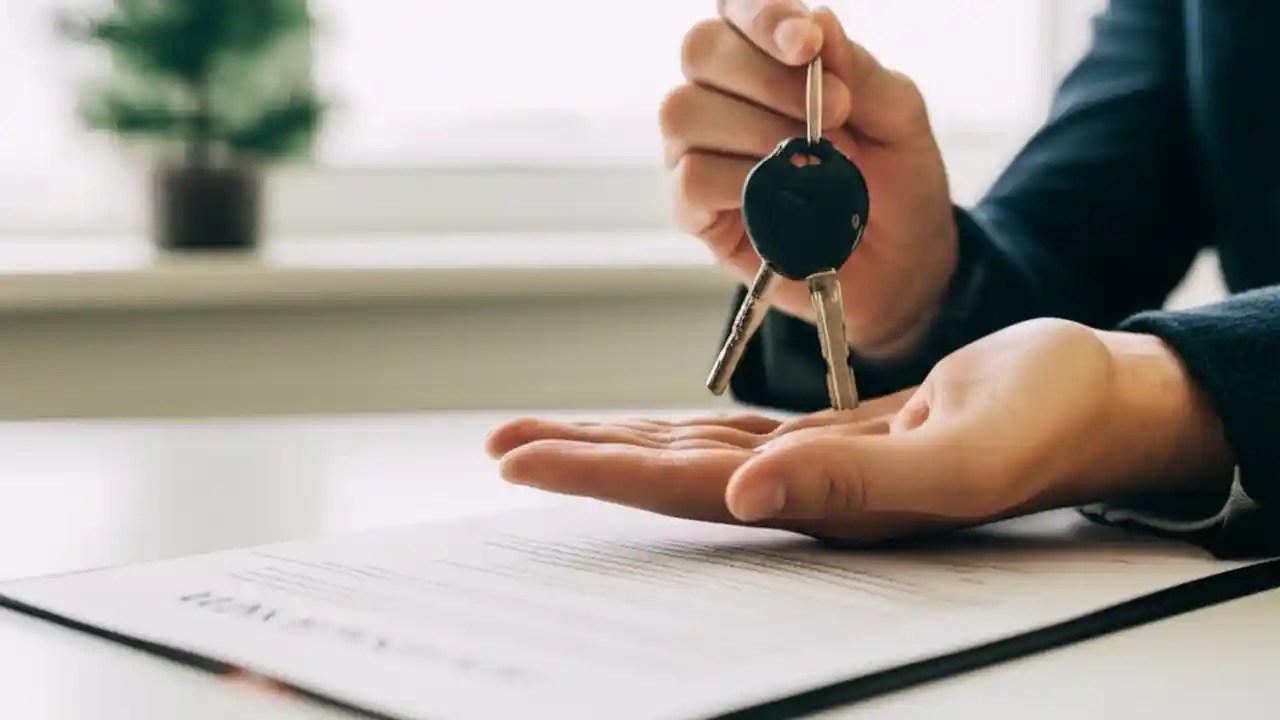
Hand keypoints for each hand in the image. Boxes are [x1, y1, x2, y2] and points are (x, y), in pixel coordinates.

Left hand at [487, 320, 1233, 542]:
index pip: (687, 491)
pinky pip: (731, 433)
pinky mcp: (831, 439)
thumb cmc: (1048, 418)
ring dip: (611, 445)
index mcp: (830, 504)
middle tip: (497, 445)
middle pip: (666, 477)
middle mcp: (807, 493)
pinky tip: (631, 429)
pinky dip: (670, 427)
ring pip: (688, 454)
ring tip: (537, 437)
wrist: (1092, 399)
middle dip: (579, 461)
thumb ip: (860, 484)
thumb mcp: (967, 451)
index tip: (518, 458)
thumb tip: (747, 496)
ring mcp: (816, 468)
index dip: (599, 474)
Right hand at [663, 0, 957, 355]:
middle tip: (834, 111)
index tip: (806, 43)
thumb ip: (860, 70)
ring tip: (813, 158)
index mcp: (766, 58)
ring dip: (754, 129)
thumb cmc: (896, 183)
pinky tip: (782, 193)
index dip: (761, 14)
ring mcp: (701, 152)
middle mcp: (721, 96)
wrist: (900, 266)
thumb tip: (819, 21)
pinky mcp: (697, 210)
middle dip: (765, 75)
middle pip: (700, 51)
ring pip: (684, 112)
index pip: (735, 9)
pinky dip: (740, 182)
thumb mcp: (899, 118)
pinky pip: (692, 179)